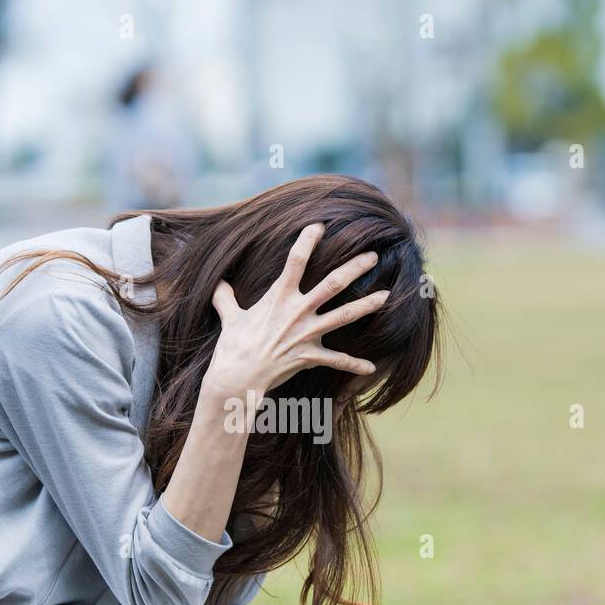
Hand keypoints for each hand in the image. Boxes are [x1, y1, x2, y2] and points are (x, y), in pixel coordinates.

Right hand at [204, 223, 388, 397]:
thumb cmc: (232, 347)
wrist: (236, 378)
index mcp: (278, 297)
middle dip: (355, 268)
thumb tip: (217, 284)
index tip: (320, 226)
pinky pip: (337, 361)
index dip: (307, 241)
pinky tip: (370, 368)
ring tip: (387, 296)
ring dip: (366, 305)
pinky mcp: (309, 357)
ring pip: (343, 315)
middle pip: (332, 284)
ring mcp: (306, 334)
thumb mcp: (229, 317)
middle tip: (374, 256)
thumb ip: (225, 298)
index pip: (295, 261)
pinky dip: (354, 365)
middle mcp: (296, 311)